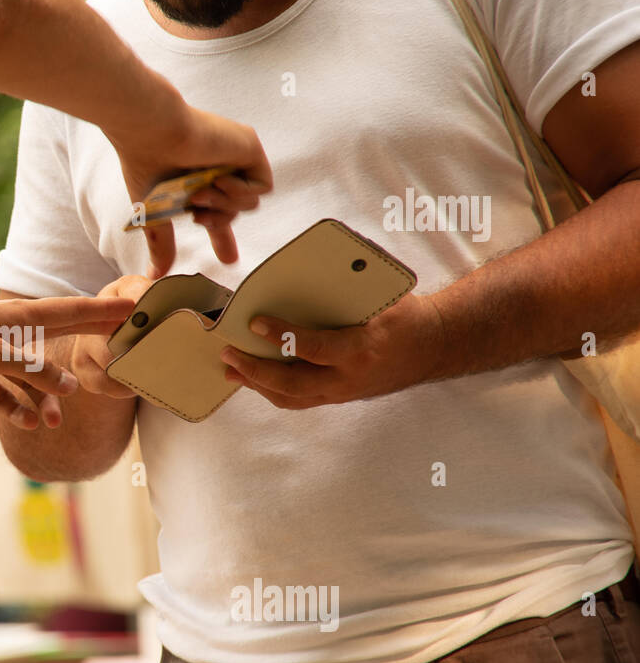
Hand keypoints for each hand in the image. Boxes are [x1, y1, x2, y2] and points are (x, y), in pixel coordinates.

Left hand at [0, 275, 150, 430]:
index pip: (71, 312)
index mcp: (17, 318)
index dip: (103, 310)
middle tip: (124, 338)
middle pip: (60, 333)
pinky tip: (28, 423)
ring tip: (54, 422)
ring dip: (44, 400)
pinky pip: (3, 394)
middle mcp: (8, 332)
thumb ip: (31, 368)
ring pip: (28, 377)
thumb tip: (71, 386)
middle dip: (92, 337)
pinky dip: (15, 409)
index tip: (134, 306)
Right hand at [110, 100, 272, 277]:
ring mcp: (234, 157)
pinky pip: (262, 186)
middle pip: (234, 212)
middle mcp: (216, 169)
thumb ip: (162, 242)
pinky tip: (218, 179)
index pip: (217, 214)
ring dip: (224, 205)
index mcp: (195, 182)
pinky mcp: (249, 146)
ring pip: (249, 203)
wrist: (150, 132)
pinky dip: (240, 191)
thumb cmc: (145, 164)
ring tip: (201, 192)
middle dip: (218, 221)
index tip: (228, 259)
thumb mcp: (153, 213)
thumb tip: (156, 275)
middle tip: (200, 216)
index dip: (222, 237)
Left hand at [219, 293, 448, 408]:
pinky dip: (272, 390)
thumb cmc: (405, 315)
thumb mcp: (383, 297)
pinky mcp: (339, 398)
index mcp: (362, 349)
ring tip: (230, 369)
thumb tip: (313, 262)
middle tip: (228, 353)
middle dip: (256, 370)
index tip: (256, 323)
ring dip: (257, 385)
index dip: (283, 337)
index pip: (314, 348)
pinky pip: (299, 400)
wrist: (433, 346)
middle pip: (293, 384)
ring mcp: (344, 393)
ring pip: (292, 398)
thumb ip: (348, 287)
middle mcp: (350, 378)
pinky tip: (252, 379)